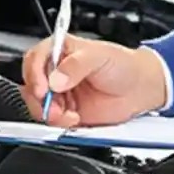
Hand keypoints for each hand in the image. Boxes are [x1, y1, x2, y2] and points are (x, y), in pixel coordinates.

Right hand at [21, 35, 166, 127]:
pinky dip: (59, 122)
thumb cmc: (123, 64)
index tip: (42, 88)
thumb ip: (76, 66)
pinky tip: (74, 119)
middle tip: (52, 105)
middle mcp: (57, 72)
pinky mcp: (67, 112)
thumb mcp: (100, 56)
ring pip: (39, 105)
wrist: (140, 88)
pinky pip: (53, 120)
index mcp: (61, 51)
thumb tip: (56, 80)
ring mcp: (61, 93)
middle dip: (39, 98)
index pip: (35, 59)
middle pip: (32, 84)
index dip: (34, 73)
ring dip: (49, 112)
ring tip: (67, 115)